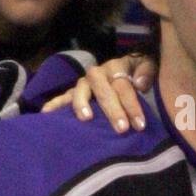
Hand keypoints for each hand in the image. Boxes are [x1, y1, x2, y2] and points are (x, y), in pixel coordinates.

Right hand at [41, 53, 155, 130]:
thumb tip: (140, 83)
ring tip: (86, 118)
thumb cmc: (138, 74)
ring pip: (80, 89)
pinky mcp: (74, 92)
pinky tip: (46, 113)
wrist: (126, 71)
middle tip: (121, 129)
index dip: (132, 104)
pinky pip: (62, 97)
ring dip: (82, 103)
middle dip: (112, 109)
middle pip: (103, 89)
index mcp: (117, 67)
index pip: (124, 86)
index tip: (139, 124)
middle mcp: (99, 73)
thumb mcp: (148, 67)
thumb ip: (147, 71)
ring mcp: (85, 83)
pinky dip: (54, 104)